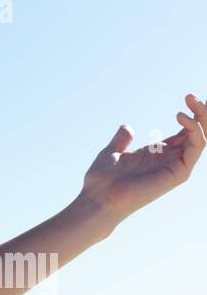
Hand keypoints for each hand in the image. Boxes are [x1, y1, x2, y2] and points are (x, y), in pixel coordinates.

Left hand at [79, 93, 205, 224]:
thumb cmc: (101, 181)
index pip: (186, 130)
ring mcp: (176, 167)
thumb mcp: (112, 152)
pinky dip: (194, 131)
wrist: (98, 199)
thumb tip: (127, 127)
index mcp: (158, 153)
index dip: (192, 113)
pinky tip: (183, 118)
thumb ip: (122, 139)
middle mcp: (171, 159)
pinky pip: (196, 148)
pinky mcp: (178, 173)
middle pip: (198, 132)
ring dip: (201, 117)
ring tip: (191, 100)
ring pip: (201, 138)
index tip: (189, 96)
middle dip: (201, 112)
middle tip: (192, 95)